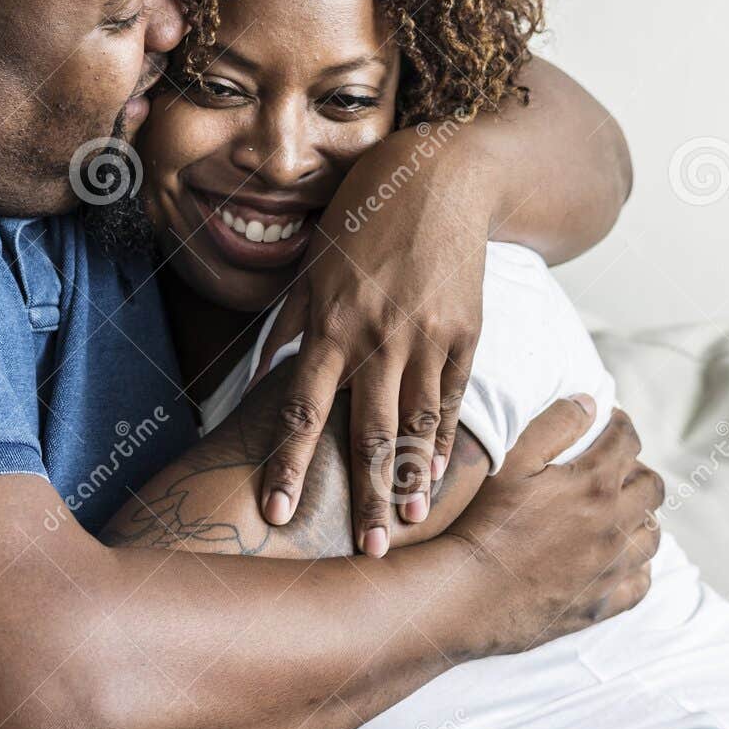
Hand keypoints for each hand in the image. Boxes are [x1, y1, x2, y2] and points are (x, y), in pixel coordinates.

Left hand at [258, 129, 487, 555]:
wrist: (439, 176)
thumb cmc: (360, 219)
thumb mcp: (311, 266)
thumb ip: (289, 325)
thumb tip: (261, 373)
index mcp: (330, 326)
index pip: (303, 412)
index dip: (290, 467)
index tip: (277, 514)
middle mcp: (377, 339)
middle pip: (368, 433)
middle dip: (366, 497)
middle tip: (366, 552)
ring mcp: (427, 338)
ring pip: (417, 424)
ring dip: (412, 479)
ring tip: (409, 525)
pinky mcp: (467, 332)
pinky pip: (454, 397)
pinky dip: (447, 440)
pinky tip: (442, 475)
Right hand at [447, 395, 662, 655]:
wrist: (471, 593)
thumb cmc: (483, 522)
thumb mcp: (510, 461)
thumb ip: (554, 426)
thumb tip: (589, 401)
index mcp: (594, 483)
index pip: (627, 442)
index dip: (621, 424)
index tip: (612, 421)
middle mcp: (615, 524)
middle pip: (652, 487)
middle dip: (637, 469)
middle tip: (616, 468)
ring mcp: (613, 567)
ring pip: (653, 535)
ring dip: (641, 517)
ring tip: (618, 513)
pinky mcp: (604, 602)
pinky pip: (641, 581)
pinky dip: (636, 565)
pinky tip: (617, 559)